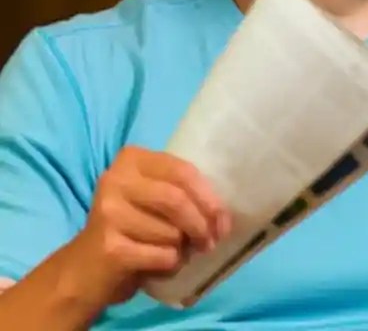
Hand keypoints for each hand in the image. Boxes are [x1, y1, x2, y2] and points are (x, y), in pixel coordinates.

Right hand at [61, 146, 230, 306]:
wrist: (85, 268)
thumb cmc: (131, 228)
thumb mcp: (154, 199)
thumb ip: (183, 194)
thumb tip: (221, 217)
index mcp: (132, 159)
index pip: (184, 171)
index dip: (210, 199)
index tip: (223, 221)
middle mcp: (115, 180)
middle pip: (177, 200)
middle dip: (201, 225)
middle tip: (209, 242)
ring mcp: (108, 212)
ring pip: (171, 232)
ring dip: (182, 248)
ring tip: (174, 252)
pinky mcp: (109, 247)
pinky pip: (162, 255)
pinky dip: (171, 264)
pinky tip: (161, 264)